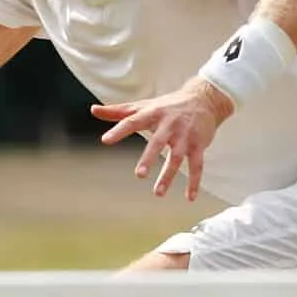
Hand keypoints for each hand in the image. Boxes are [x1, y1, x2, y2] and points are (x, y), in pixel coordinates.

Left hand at [90, 79, 233, 200]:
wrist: (204, 99)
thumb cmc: (167, 105)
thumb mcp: (143, 105)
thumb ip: (118, 111)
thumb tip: (93, 110)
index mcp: (152, 113)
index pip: (132, 121)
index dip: (119, 130)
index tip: (106, 140)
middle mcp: (169, 125)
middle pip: (158, 142)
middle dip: (149, 158)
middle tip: (139, 175)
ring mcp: (185, 135)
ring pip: (177, 157)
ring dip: (168, 176)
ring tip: (158, 193)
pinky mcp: (198, 145)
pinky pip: (197, 165)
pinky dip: (194, 182)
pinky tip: (189, 197)